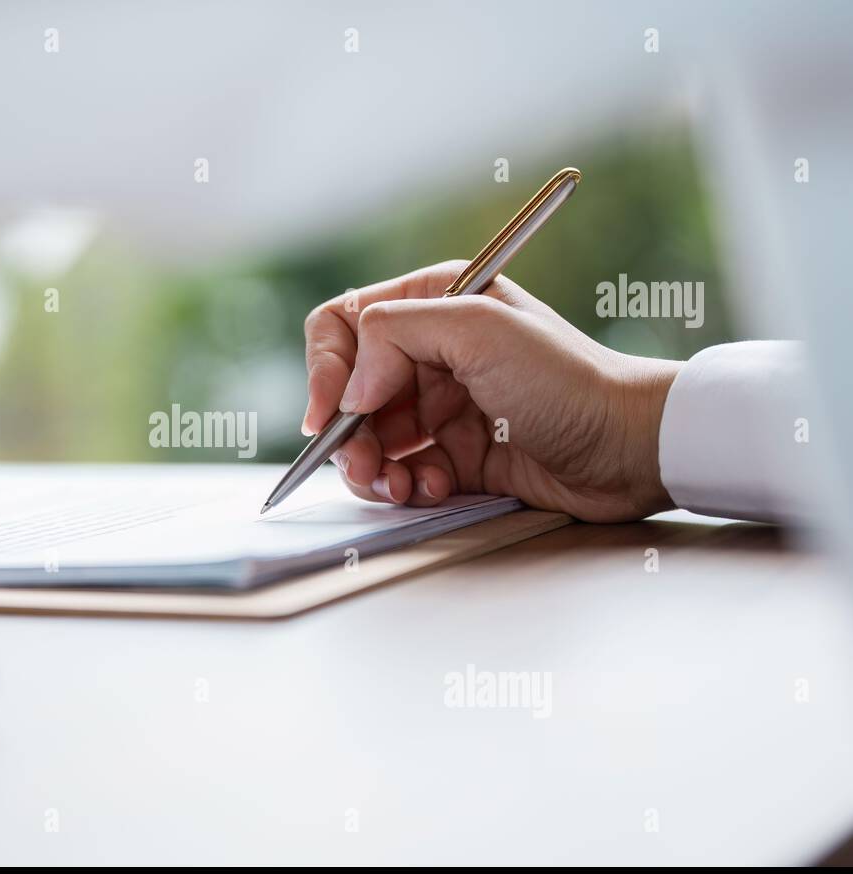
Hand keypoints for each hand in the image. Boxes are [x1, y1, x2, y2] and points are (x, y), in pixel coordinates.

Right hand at [302, 260, 681, 522]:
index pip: (343, 326)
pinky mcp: (454, 454)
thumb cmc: (568, 379)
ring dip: (372, 469)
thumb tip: (349, 392)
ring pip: (369, 439)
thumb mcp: (479, 331)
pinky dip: (407, 487)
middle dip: (348, 434)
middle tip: (364, 467)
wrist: (629, 447)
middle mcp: (430, 351)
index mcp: (433, 302)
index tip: (329, 416)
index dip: (325, 370)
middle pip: (348, 392)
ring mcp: (441, 406)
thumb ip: (395, 336)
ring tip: (398, 487)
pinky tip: (436, 488)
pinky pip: (402, 473)